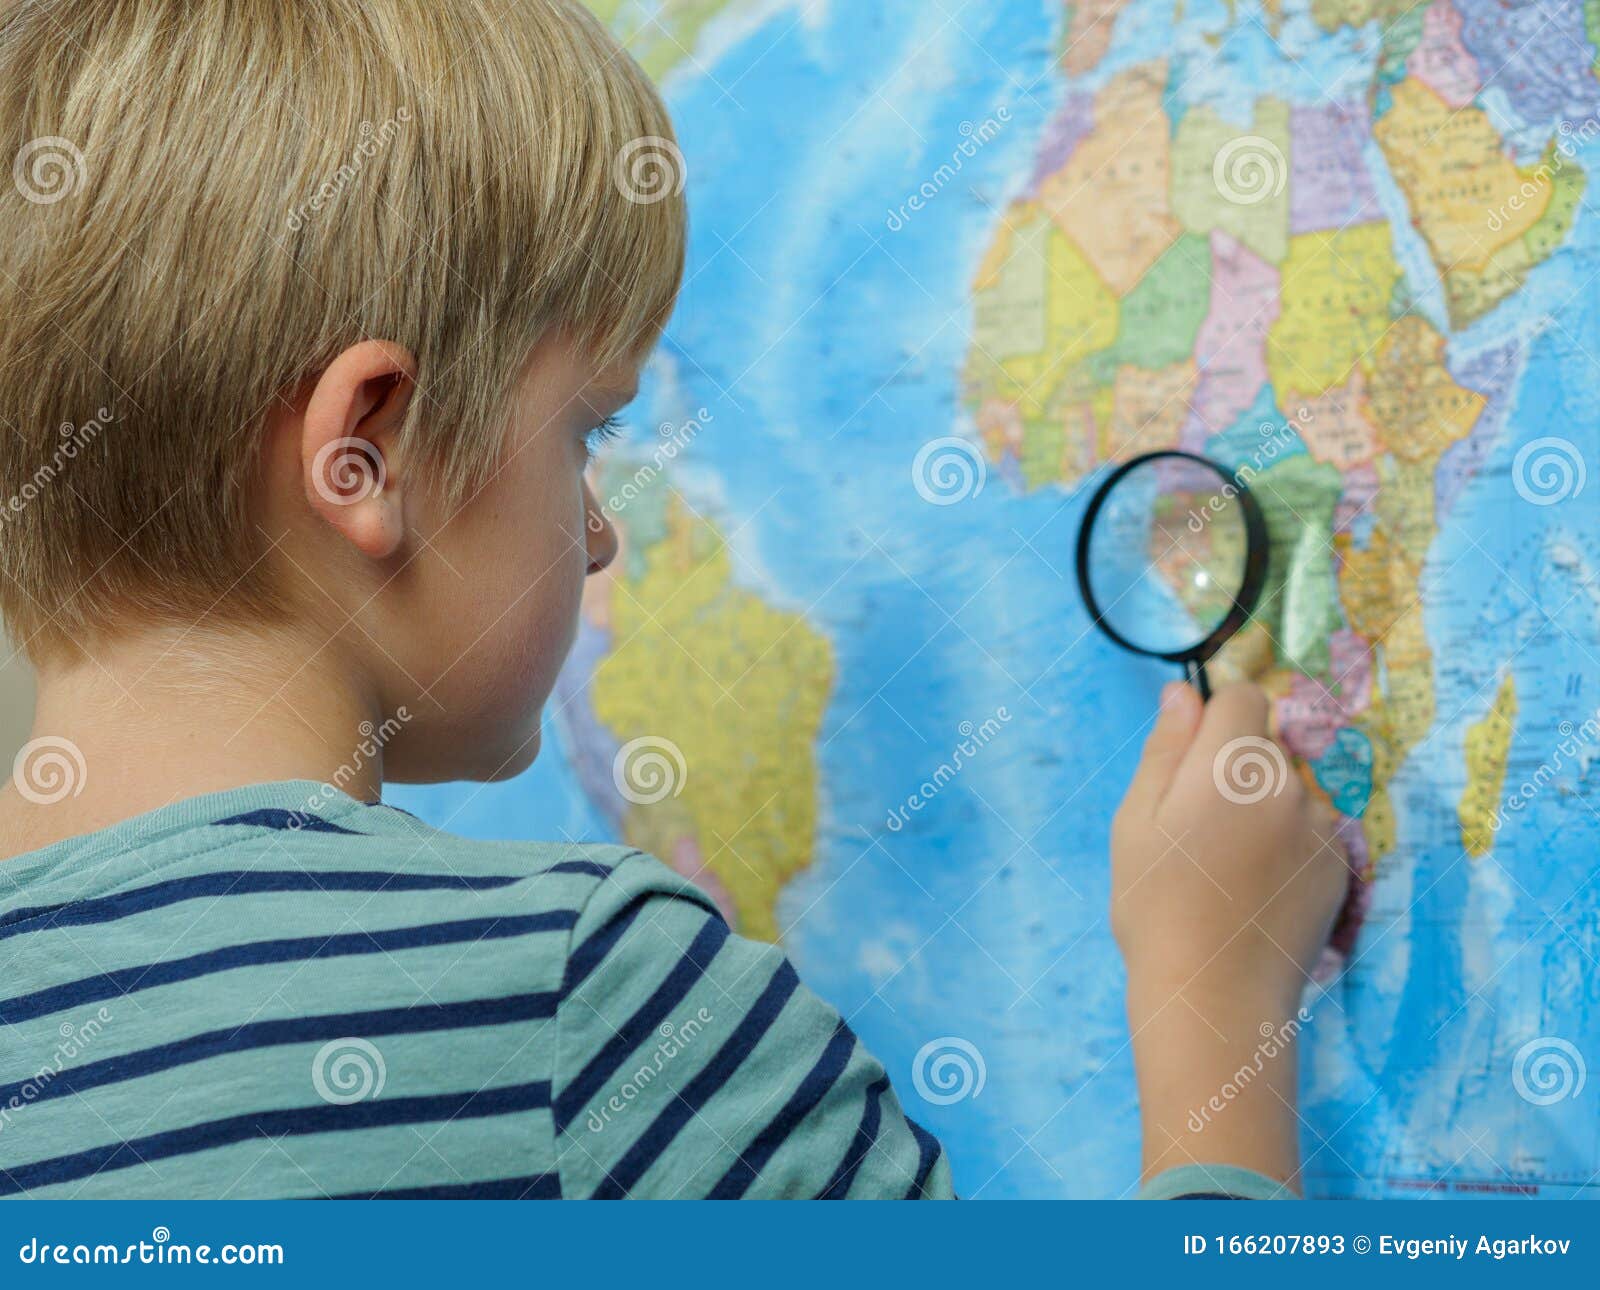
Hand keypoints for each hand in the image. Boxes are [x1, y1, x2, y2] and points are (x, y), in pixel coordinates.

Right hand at [1111, 681, 1348, 1186]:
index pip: (1245, 697)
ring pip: (1290, 790)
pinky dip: (1288, 846)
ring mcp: (1323, 827)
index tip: (1190, 764)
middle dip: (1235, 769)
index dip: (1215, 720)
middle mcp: (1289, 784)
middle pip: (1267, 745)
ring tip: (1226, 869)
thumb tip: (1184, 693)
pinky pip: (1312, 831)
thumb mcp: (1135, 821)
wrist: (1217, 997)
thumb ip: (1165, 749)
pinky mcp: (1340, 868)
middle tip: (1195, 831)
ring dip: (1265, 807)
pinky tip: (1256, 891)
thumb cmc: (1156, 907)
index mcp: (1233, 763)